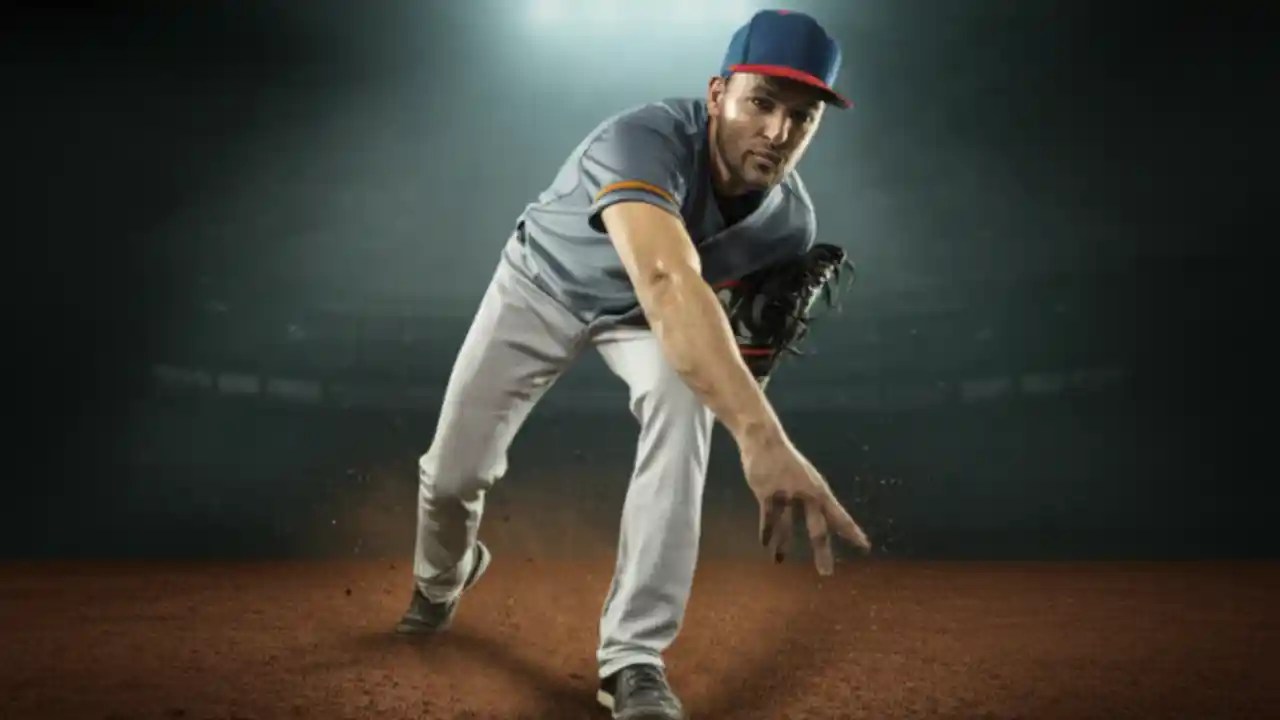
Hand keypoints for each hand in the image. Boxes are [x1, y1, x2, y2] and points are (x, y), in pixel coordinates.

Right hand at [740, 431, 871, 574]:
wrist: (765, 439)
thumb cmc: (787, 461)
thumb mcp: (804, 477)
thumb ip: (810, 497)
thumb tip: (817, 516)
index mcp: (819, 490)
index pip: (840, 516)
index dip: (852, 532)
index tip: (864, 547)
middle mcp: (806, 494)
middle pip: (817, 528)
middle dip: (822, 551)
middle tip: (826, 572)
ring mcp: (786, 493)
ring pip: (786, 526)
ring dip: (783, 545)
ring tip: (779, 561)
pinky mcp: (766, 493)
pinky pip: (767, 518)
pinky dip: (765, 531)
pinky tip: (764, 544)